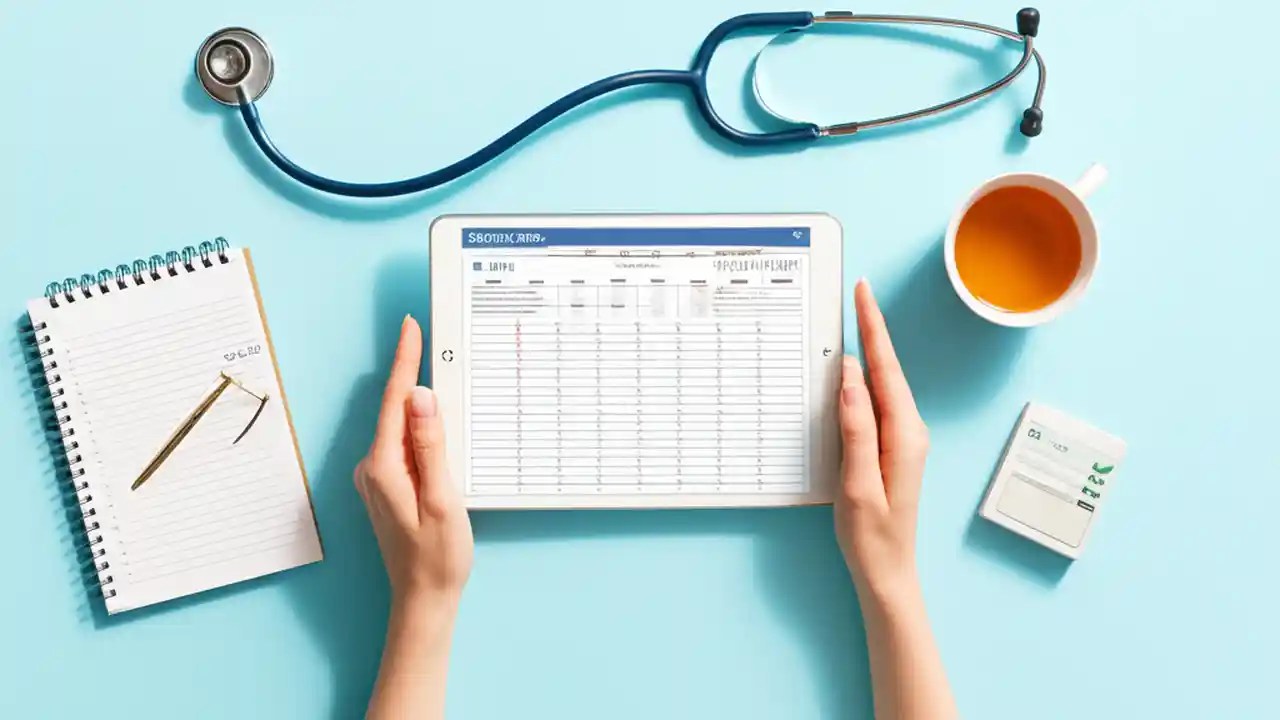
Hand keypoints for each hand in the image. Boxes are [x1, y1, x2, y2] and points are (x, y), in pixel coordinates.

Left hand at [355, 315, 473, 608]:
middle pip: (395, 409)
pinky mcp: (386, 484)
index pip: (396, 401)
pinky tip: (435, 423)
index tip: (409, 326)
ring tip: (435, 370)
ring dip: (417, 402)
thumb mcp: (443, 497)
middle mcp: (372, 467)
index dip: (404, 361)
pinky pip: (403, 444)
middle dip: (411, 371)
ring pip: (400, 426)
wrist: (424, 599)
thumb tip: (421, 397)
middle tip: (425, 335)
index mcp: (385, 467)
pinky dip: (418, 428)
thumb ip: (431, 445)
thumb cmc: (438, 556)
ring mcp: (377, 477)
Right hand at [835, 280, 929, 602]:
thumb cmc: (872, 536)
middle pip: (888, 369)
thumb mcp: (858, 484)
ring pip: (883, 384)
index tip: (864, 293)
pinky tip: (852, 370)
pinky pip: (876, 402)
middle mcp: (909, 430)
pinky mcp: (891, 447)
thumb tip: (849, 376)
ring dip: (869, 351)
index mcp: (904, 435)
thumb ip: (856, 429)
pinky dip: (864, 378)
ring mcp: (902, 438)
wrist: (888, 573)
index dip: (873, 328)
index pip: (886, 369)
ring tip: (853, 319)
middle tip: (858, 293)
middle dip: (872, 329)